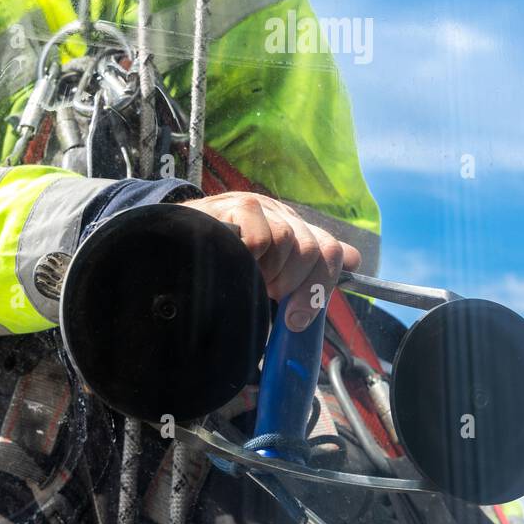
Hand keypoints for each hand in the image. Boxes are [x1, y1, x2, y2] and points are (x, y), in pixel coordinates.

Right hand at [179, 191, 360, 330]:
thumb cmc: (218, 268)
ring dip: (267, 274)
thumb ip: (304, 277)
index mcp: (295, 234)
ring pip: (291, 244)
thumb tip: (353, 263)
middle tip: (269, 297)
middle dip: (295, 287)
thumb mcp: (263, 277)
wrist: (170, 244)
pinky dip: (249, 260)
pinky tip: (231, 263)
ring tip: (246, 278)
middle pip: (317, 250)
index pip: (333, 252)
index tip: (297, 318)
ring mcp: (263, 208)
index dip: (322, 287)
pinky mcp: (239, 204)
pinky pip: (262, 240)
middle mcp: (284, 217)